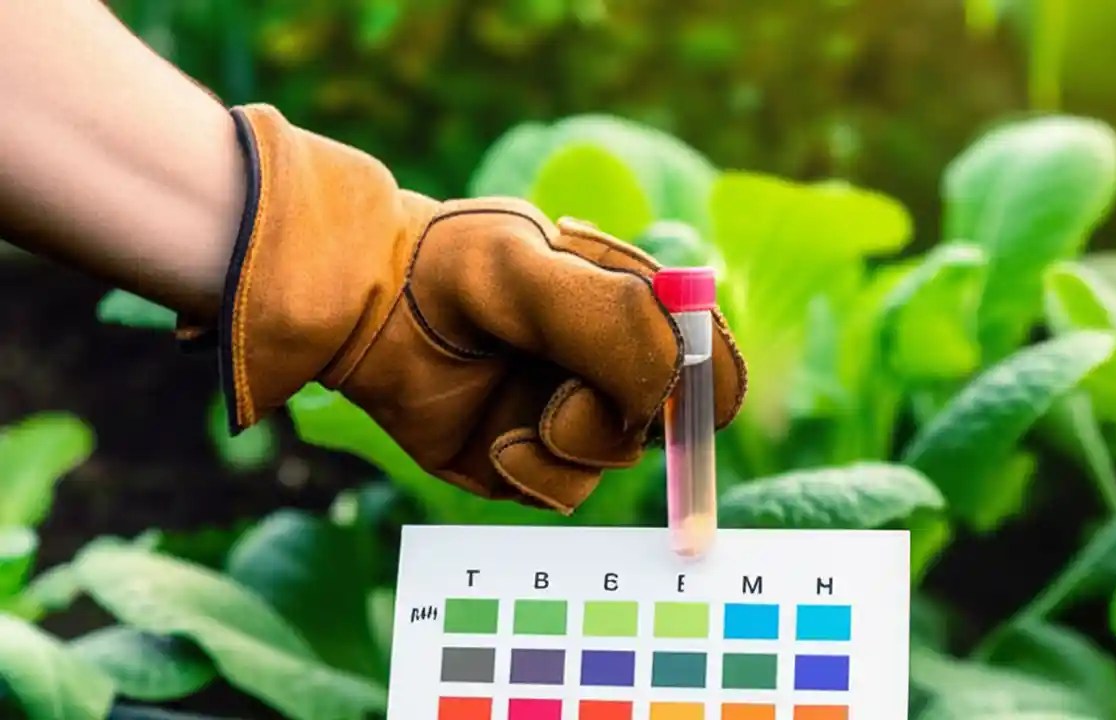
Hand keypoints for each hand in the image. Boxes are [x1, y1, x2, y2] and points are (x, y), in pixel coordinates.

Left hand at [209, 105, 747, 511]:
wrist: (366, 309)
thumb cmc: (452, 268)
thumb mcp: (532, 266)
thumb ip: (612, 321)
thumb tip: (662, 395)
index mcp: (634, 312)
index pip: (708, 359)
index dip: (712, 383)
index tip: (695, 399)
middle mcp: (610, 369)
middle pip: (671, 419)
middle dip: (625, 410)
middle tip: (575, 394)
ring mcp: (570, 418)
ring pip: (615, 459)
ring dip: (573, 439)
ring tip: (526, 410)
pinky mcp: (528, 464)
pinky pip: (562, 493)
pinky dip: (534, 472)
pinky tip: (498, 441)